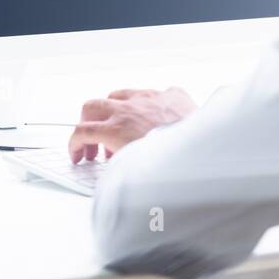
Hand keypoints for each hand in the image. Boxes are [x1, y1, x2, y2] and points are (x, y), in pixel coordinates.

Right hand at [68, 87, 195, 162]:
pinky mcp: (172, 95)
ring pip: (119, 94)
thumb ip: (117, 173)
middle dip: (87, 124)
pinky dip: (147, 105)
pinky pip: (153, 94)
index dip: (73, 144)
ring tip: (119, 129)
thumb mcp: (135, 174)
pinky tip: (153, 119)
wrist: (205, 151)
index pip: (81, 131)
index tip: (77, 155)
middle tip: (94, 145)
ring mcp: (150, 98)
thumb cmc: (173, 166)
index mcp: (116, 129)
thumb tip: (111, 185)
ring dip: (113, 111)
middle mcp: (129, 109)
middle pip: (93, 106)